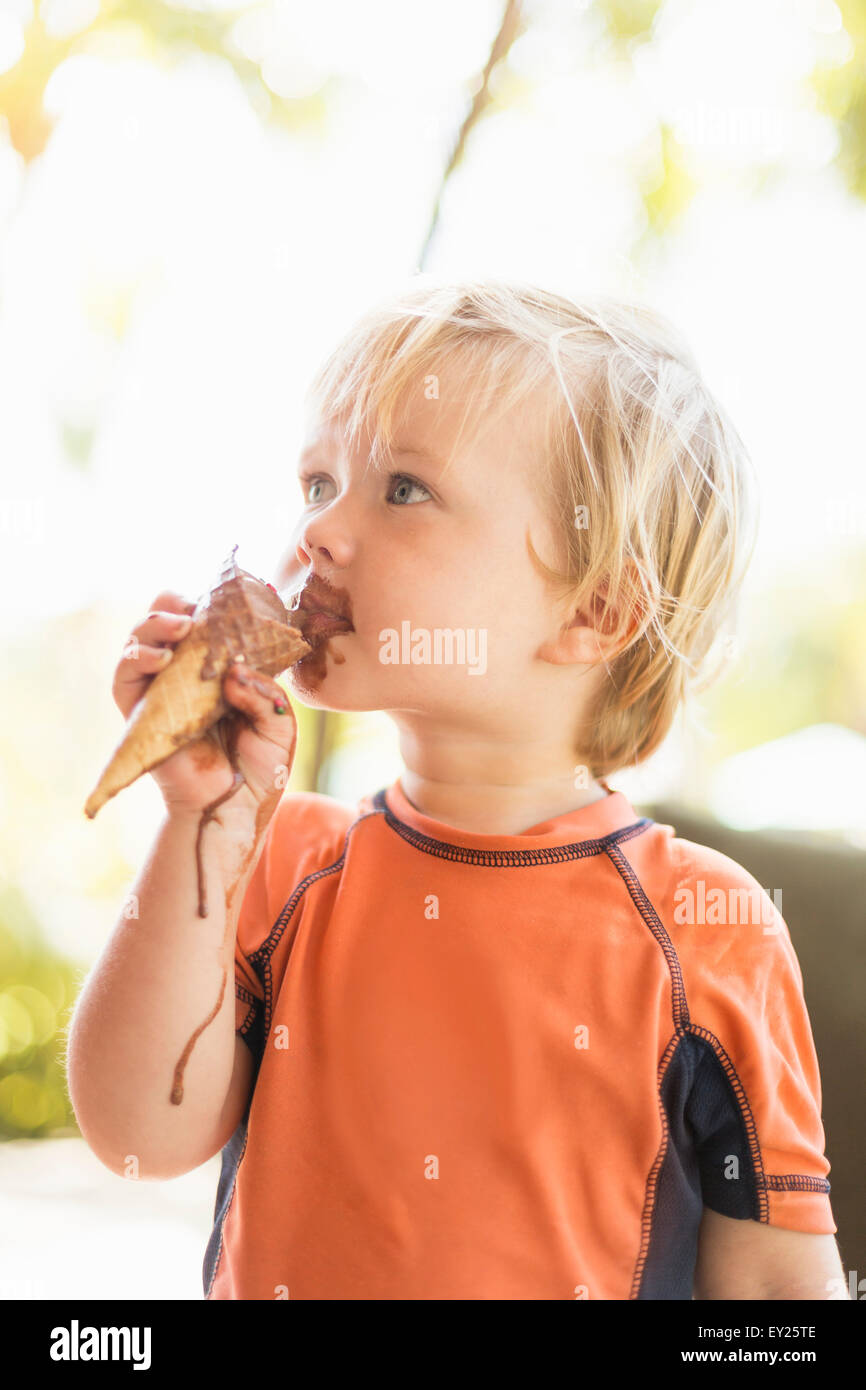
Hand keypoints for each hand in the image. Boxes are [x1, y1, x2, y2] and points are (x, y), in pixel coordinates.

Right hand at [113, 589, 298, 821]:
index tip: (227, 601)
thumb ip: (262, 691)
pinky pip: (124, 677)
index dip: (210, 604)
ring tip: (181, 627)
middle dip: (176, 604)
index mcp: (221, 668)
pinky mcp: (140, 714)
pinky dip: (136, 657)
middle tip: (195, 610)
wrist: (237, 810)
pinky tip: (162, 657)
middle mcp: (187, 674)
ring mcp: (161, 692)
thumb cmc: (261, 767)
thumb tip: (229, 671)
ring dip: (154, 623)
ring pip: (140, 640)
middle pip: (166, 620)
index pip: (206, 621)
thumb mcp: (278, 721)